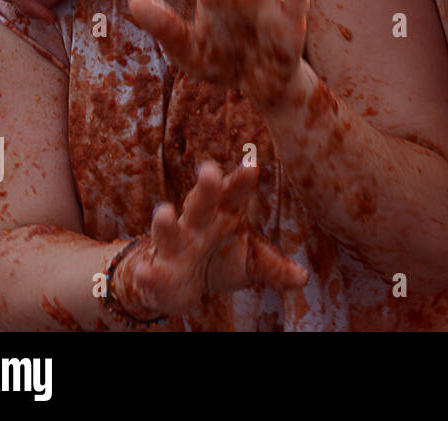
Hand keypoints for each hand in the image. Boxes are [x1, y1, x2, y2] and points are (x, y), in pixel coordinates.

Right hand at [116, 162, 308, 317]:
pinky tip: (145, 270)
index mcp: (224, 215)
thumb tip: (303, 278)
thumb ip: (274, 267)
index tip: (252, 164)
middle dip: (205, 188)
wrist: (181, 284)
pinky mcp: (158, 272)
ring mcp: (175, 247)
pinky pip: (150, 271)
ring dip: (165, 222)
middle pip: (201, 202)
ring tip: (164, 210)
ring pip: (169, 231)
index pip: (234, 194)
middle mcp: (198, 225)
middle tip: (209, 169)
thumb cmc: (220, 260)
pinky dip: (146, 272)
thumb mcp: (251, 263)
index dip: (242, 180)